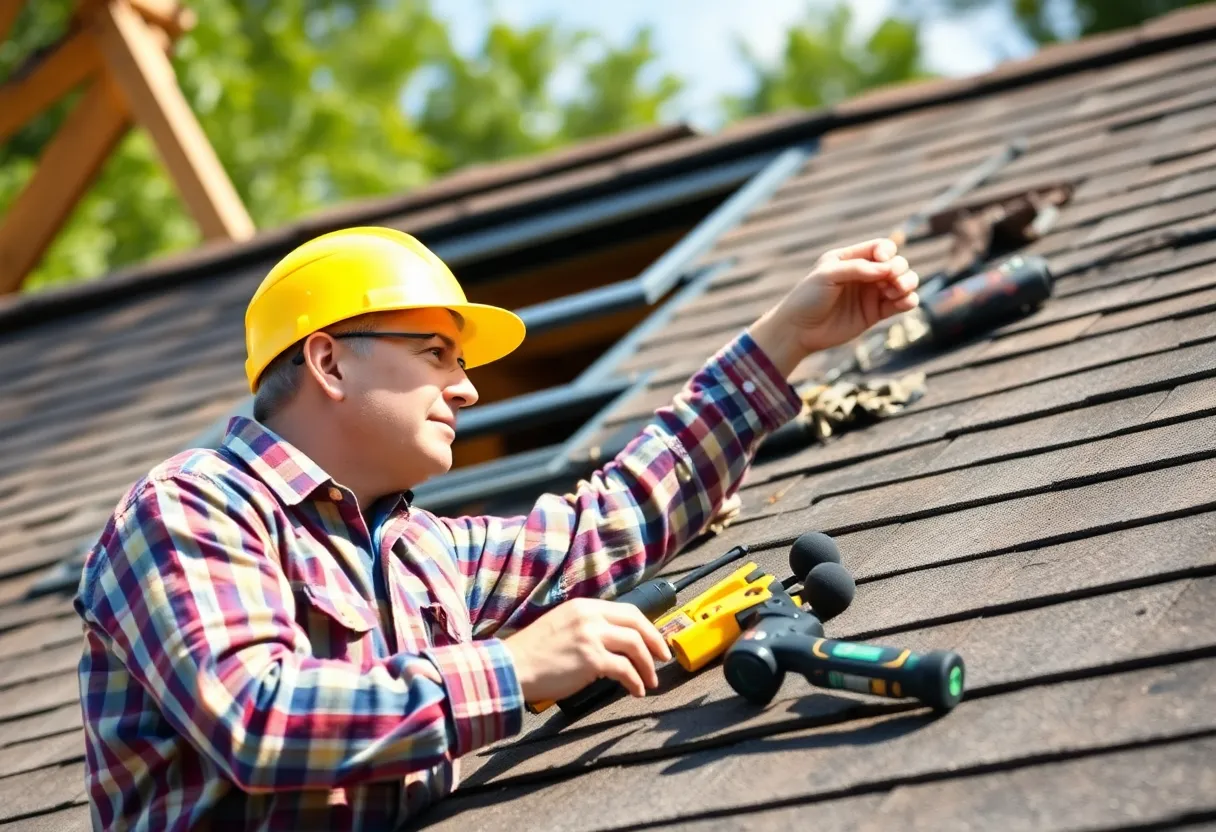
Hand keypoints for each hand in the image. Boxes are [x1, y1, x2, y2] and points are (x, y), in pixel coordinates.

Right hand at [502, 598, 671, 701]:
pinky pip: (625, 669)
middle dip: (655, 641)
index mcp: (584, 606)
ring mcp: (591, 636)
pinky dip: (635, 681)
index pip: (627, 610)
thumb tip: (613, 641)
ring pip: (635, 645)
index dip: (646, 626)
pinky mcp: (591, 659)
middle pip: (636, 624)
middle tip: (663, 658)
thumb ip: (586, 626)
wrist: (512, 667)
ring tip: (650, 680)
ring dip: (647, 666)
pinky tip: (635, 690)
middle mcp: (590, 616)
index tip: (654, 640)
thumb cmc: (533, 652)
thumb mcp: (562, 625)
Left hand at [748, 238, 919, 375]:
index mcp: (850, 259)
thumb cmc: (807, 298)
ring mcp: (870, 294)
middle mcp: (864, 274)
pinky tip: (905, 302)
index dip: (888, 252)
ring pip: (902, 283)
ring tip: (896, 292)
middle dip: (900, 269)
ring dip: (908, 283)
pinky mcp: (875, 314)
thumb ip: (857, 268)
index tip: (882, 261)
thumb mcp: (827, 275)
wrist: (798, 330)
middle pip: (896, 264)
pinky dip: (908, 301)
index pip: (880, 247)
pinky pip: (900, 304)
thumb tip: (888, 269)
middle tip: (893, 280)